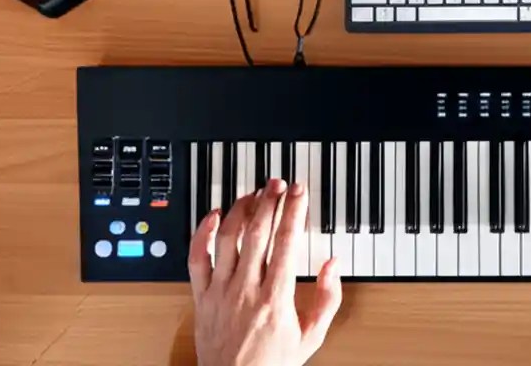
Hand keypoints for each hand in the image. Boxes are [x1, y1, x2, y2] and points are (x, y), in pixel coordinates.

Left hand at [189, 180, 341, 365]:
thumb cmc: (272, 365)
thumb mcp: (312, 336)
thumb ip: (328, 299)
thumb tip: (333, 265)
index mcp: (276, 298)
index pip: (286, 241)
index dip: (293, 210)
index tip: (298, 191)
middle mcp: (246, 289)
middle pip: (257, 232)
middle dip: (269, 201)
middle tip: (277, 183)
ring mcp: (220, 291)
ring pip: (228, 238)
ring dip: (241, 210)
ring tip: (253, 193)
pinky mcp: (201, 297)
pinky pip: (196, 258)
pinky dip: (203, 232)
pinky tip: (215, 216)